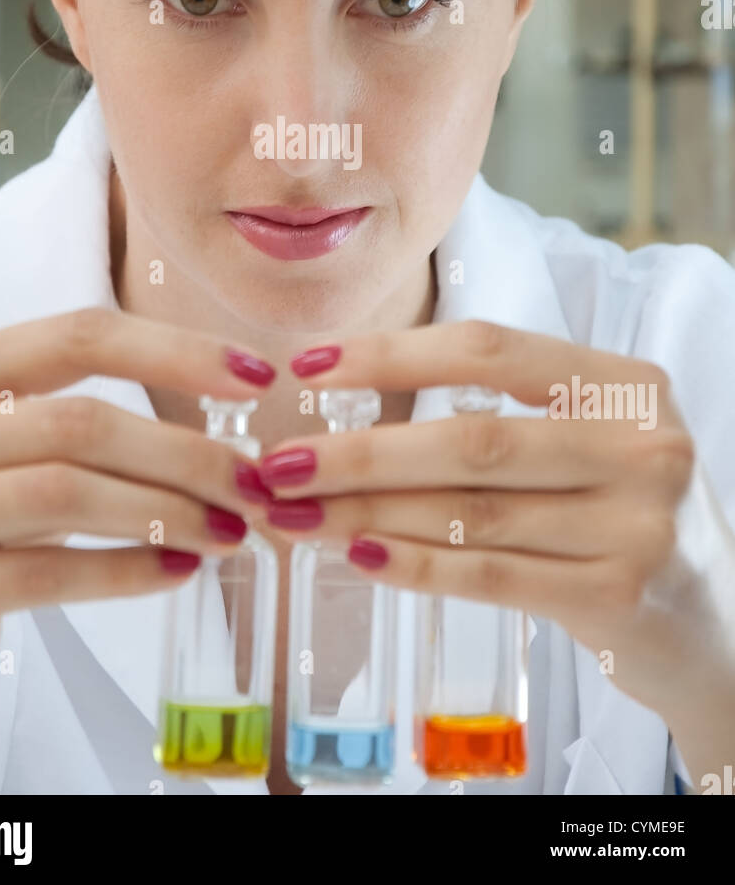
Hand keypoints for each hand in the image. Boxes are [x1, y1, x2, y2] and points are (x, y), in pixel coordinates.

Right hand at [0, 307, 273, 732]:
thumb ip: (80, 420)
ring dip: (167, 511)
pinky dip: (126, 572)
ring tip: (230, 530)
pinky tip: (178, 571)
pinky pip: (46, 574)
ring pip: (66, 494)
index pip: (78, 336)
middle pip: (82, 421)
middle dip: (186, 452)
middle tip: (254, 483)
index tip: (256, 377)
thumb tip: (224, 420)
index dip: (176, 352)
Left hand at [259, 320, 734, 720]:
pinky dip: (416, 563)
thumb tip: (348, 405)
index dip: (392, 355)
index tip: (308, 367)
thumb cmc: (617, 512)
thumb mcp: (586, 440)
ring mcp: (637, 525)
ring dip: (368, 510)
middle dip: (360, 451)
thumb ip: (501, 411)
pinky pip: (490, 573)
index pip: (489, 350)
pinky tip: (359, 553)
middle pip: (472, 438)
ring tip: (297, 514)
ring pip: (471, 510)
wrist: (708, 620)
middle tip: (278, 464)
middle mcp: (641, 446)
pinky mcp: (618, 597)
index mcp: (624, 386)